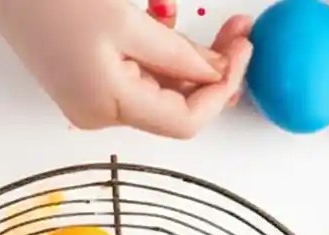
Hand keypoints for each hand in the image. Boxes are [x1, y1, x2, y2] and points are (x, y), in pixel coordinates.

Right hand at [0, 0, 251, 138]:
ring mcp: (89, 99)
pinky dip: (162, 54)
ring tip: (214, 21)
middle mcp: (97, 113)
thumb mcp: (127, 21)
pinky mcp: (84, 81)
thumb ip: (178, 54)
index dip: (223, 88)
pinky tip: (167, 21)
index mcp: (107, 105)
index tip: (244, 48)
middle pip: (175, 109)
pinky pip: (137, 76)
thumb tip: (217, 73)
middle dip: (213, 71)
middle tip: (239, 29)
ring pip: (159, 91)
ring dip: (190, 60)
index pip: (186, 120)